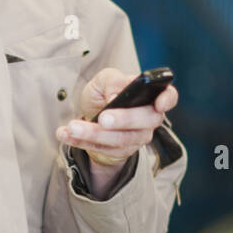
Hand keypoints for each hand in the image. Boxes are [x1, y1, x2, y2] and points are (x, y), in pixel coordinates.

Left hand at [56, 68, 178, 169]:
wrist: (91, 116)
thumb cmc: (104, 94)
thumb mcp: (104, 80)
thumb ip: (111, 80)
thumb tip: (115, 95)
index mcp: (148, 96)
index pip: (168, 97)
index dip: (167, 100)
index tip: (159, 103)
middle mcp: (148, 119)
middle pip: (145, 122)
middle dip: (123, 119)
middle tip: (103, 117)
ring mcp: (136, 138)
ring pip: (121, 140)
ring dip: (94, 134)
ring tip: (73, 126)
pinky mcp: (120, 153)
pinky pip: (101, 150)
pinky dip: (80, 142)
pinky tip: (64, 134)